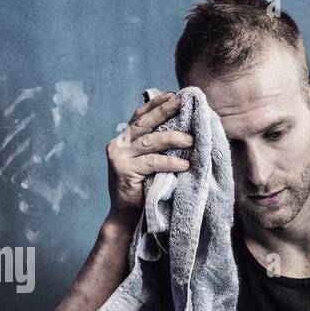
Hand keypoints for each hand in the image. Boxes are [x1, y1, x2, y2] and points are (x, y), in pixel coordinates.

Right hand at [105, 88, 193, 223]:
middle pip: (144, 123)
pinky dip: (170, 162)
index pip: (140, 116)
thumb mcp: (148, 163)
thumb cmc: (143, 189)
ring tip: (191, 140)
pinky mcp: (124, 171)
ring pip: (150, 141)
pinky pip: (152, 163)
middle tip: (182, 104)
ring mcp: (119, 157)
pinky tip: (184, 164)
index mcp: (123, 139)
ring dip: (172, 138)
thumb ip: (154, 146)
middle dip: (164, 111)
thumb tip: (180, 127)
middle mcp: (118, 144)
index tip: (173, 94)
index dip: (155, 104)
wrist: (127, 216)